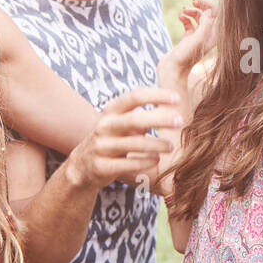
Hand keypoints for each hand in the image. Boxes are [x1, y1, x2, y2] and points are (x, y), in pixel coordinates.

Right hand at [62, 86, 181, 190]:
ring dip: (156, 144)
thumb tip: (173, 106)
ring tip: (171, 146)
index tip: (177, 98)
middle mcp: (105, 126)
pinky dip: (145, 161)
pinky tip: (156, 159)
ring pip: (133, 144)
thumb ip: (141, 116)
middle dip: (160, 119)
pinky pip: (127, 164)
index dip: (156, 95)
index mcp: (111, 111)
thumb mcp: (120, 123)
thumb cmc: (111, 140)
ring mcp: (101, 147)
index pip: (135, 96)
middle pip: (135, 119)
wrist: (81, 167)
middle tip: (180, 121)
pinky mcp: (102, 167)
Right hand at [159, 0, 217, 83]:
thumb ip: (205, 25)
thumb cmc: (185, 58)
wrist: (172, 71)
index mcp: (213, 37)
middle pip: (208, 15)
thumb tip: (209, 11)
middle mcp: (207, 36)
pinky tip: (180, 17)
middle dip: (201, 6)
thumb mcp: (197, 39)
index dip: (209, 6)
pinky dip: (185, 18)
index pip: (217, 16)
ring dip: (192, 11)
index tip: (198, 1)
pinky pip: (189, 24)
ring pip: (198, 18)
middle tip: (193, 1)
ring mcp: (197, 37)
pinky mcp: (187, 39)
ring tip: (183, 10)